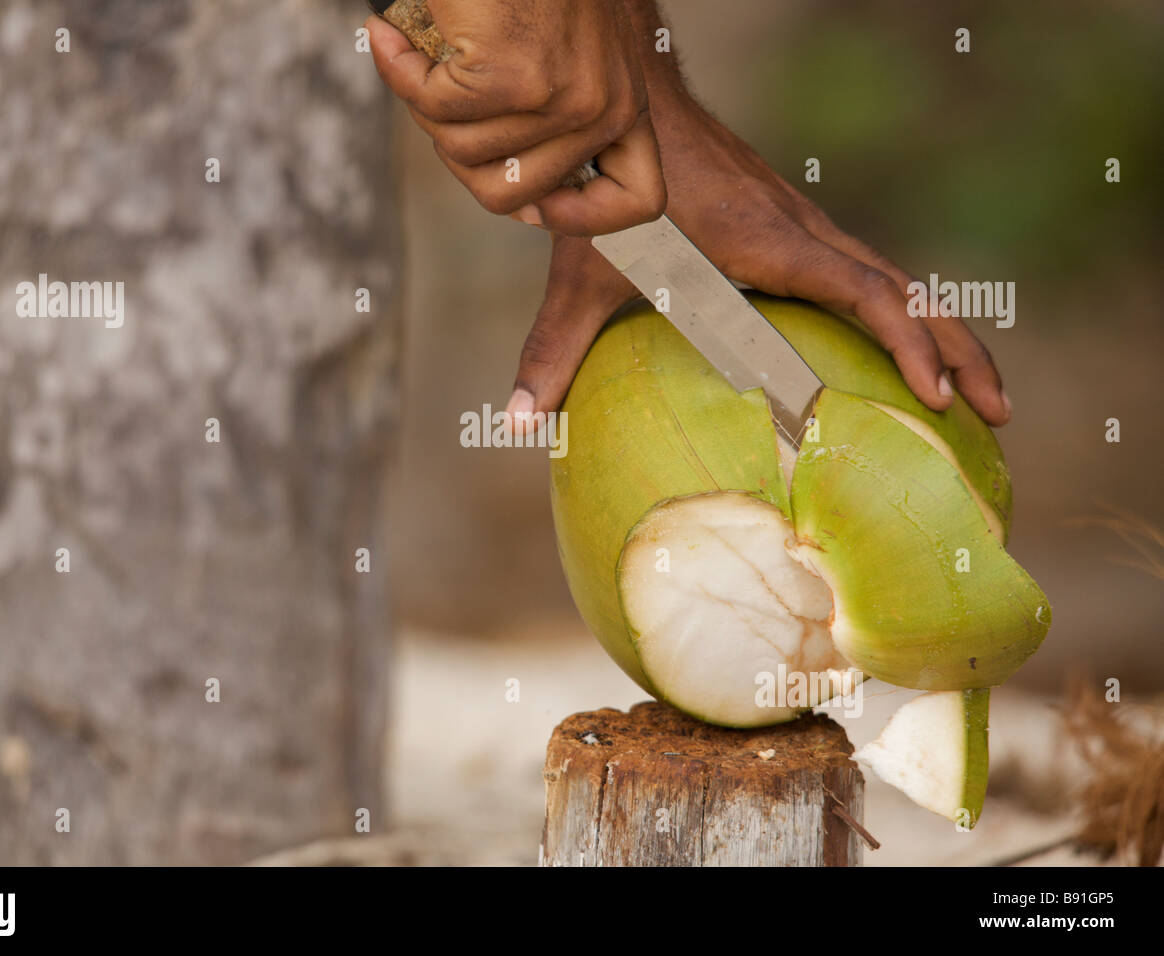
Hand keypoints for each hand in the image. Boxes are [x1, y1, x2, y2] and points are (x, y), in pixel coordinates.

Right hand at [365, 0, 665, 234]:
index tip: (537, 206)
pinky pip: (437, 112)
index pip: (638, 199)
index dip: (584, 219)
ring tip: (428, 52)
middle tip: (443, 95)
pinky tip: (393, 36)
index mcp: (627, 103)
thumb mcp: (562, 58)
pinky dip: (403, 74)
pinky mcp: (513, 77)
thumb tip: (527, 208)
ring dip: (426, 106)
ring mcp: (562, 96)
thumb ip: (552, 129)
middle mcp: (606, 106)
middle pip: (510, 195)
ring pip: (464, 156)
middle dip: (458, 156)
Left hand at [507, 92, 1011, 427]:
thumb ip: (554, 346)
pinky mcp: (795, 227)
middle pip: (906, 289)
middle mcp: (800, 230)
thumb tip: (519, 422)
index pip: (863, 289)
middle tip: (998, 418)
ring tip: (981, 401)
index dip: (906, 341)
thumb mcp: (581, 269)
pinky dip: (902, 316)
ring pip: (897, 279)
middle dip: (958, 351)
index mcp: (765, 240)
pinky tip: (908, 356)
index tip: (937, 398)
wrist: (626, 101)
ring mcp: (804, 225)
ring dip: (945, 334)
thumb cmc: (607, 185)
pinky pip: (867, 273)